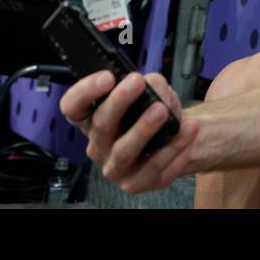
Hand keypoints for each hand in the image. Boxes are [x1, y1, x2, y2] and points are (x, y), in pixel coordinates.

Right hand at [61, 70, 199, 194]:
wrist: (174, 138)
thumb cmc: (153, 113)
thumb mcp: (154, 91)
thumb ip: (152, 84)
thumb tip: (155, 86)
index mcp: (92, 118)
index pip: (73, 106)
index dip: (85, 91)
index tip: (107, 77)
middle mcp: (98, 144)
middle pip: (100, 124)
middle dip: (119, 102)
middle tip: (137, 83)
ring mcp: (115, 167)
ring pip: (124, 150)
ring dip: (143, 129)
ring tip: (162, 110)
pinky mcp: (135, 183)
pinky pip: (153, 167)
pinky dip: (172, 148)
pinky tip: (185, 132)